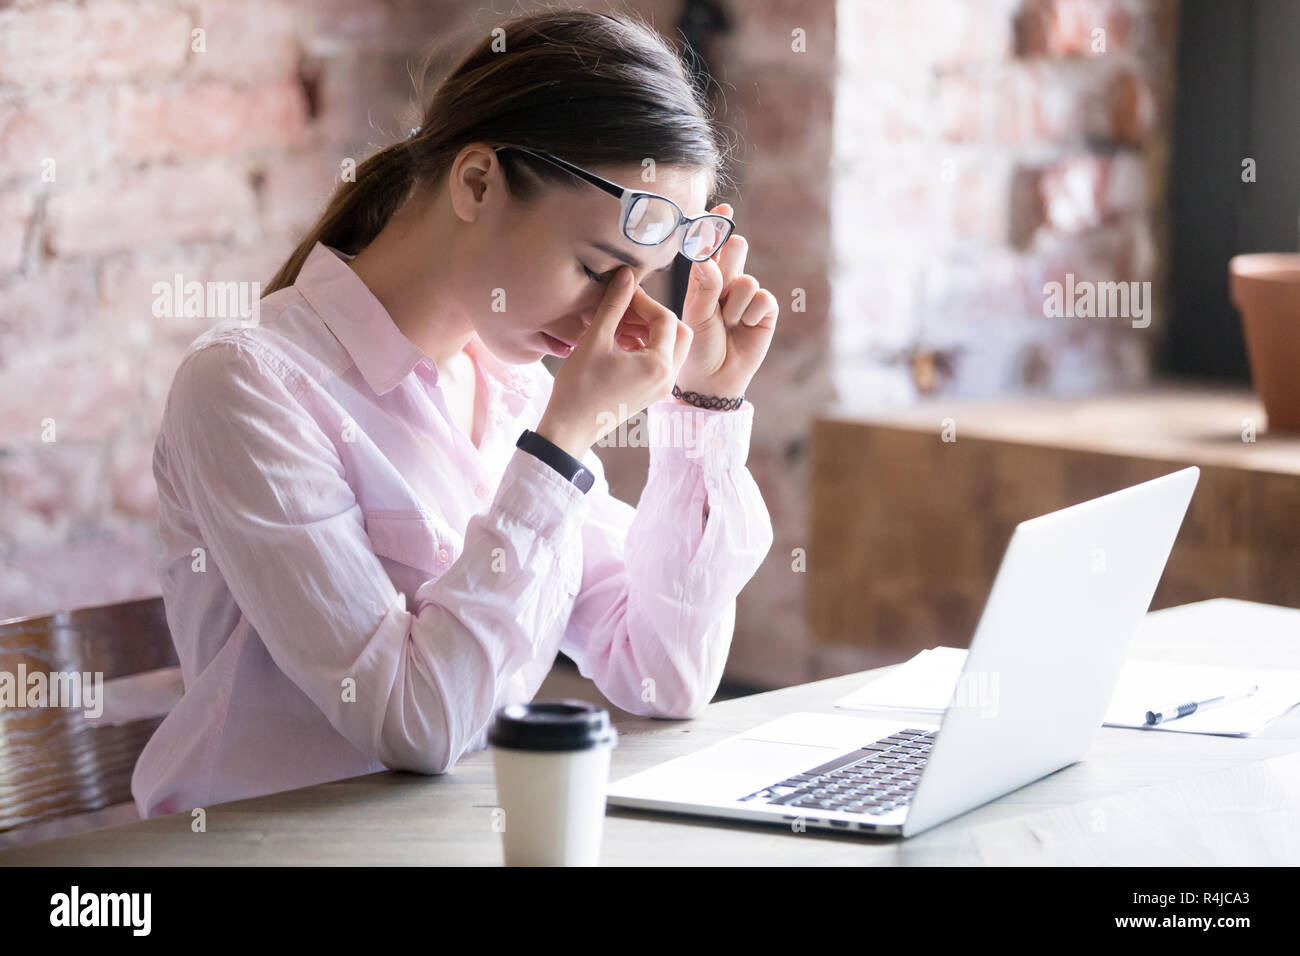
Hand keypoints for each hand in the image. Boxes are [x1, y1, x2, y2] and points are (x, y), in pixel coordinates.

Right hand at [536, 266, 692, 457]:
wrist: (569, 428)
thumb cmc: (579, 387)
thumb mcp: (595, 340)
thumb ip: (614, 305)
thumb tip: (626, 275)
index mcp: (658, 364)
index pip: (666, 319)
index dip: (645, 301)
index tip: (624, 294)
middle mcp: (668, 378)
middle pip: (679, 332)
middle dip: (656, 315)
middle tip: (629, 309)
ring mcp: (662, 388)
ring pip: (672, 347)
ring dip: (652, 331)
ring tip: (621, 325)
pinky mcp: (653, 393)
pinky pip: (662, 362)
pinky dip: (648, 347)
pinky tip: (621, 342)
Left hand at [676, 203, 777, 400]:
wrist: (714, 379)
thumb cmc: (697, 348)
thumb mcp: (696, 315)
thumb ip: (704, 286)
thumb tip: (708, 258)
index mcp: (704, 280)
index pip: (712, 247)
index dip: (718, 227)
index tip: (723, 207)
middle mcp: (727, 284)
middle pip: (736, 251)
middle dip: (733, 254)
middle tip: (727, 265)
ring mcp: (747, 297)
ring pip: (748, 280)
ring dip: (735, 304)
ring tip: (727, 323)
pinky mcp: (765, 311)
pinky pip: (763, 298)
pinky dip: (751, 314)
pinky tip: (744, 327)